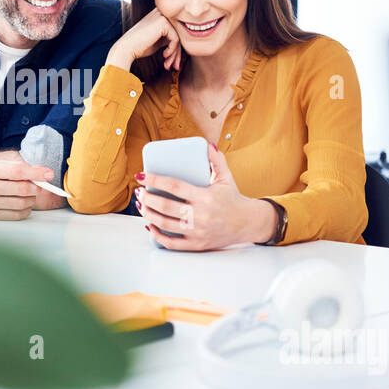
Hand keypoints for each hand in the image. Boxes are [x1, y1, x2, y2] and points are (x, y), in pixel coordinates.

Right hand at [0, 154, 53, 220]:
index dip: (36, 172)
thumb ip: (11, 169)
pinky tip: (23, 205)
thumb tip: (37, 174)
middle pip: (23, 188)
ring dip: (31, 199)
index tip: (49, 174)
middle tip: (38, 185)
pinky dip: (25, 210)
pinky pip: (16, 215)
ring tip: (28, 195)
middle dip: (36, 187)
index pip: (18, 171)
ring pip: (22, 203)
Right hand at [108, 8, 181, 72]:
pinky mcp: (163, 22)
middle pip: (178, 33)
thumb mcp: (157, 41)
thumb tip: (182, 44)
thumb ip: (168, 38)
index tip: (171, 61)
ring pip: (178, 37)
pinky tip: (164, 55)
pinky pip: (176, 38)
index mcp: (159, 16)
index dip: (175, 48)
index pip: (174, 31)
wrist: (126, 48)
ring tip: (168, 64)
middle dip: (177, 52)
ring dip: (175, 53)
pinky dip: (172, 49)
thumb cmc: (139, 47)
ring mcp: (162, 16)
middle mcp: (161, 13)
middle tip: (174, 66)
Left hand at [134, 142, 276, 249]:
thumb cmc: (233, 199)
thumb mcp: (226, 178)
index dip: (155, 179)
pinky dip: (157, 235)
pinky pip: (172, 243)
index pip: (174, 186)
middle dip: (147, 198)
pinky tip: (150, 226)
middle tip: (139, 192)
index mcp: (206, 197)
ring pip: (165, 224)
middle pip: (165, 206)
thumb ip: (216, 160)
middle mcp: (201, 215)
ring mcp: (198, 232)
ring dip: (148, 214)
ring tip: (141, 205)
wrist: (248, 223)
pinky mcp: (197, 244)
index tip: (141, 175)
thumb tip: (207, 144)